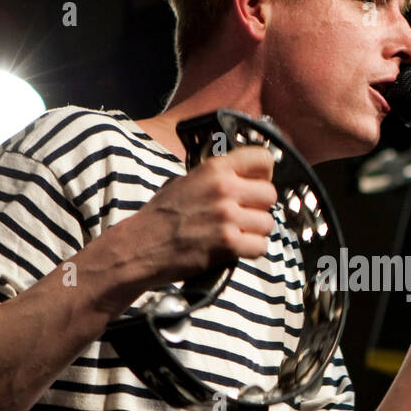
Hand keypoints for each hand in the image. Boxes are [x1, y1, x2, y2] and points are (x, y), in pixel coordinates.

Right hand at [114, 144, 278, 292]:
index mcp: (214, 168)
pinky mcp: (229, 243)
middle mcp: (224, 188)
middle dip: (260, 207)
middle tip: (244, 216)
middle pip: (270, 194)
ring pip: (268, 223)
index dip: (264, 174)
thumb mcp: (184, 181)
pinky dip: (251, 251)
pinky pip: (261, 246)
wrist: (140, 245)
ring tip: (236, 234)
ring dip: (256, 232)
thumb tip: (242, 176)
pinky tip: (234, 249)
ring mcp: (227, 216)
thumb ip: (215, 177)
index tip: (256, 184)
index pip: (263, 159)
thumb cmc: (160, 216)